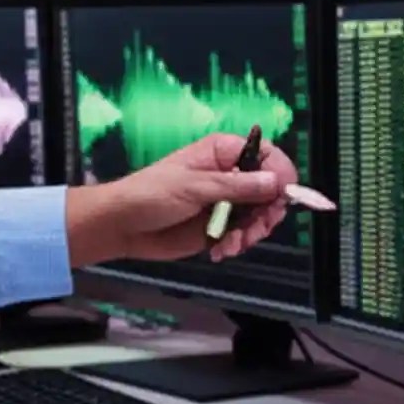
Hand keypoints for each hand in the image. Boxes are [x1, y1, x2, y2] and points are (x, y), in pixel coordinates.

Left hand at [67, 133, 295, 264]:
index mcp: (223, 153)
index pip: (267, 156)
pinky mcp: (217, 226)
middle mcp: (229, 175)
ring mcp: (224, 202)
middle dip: (267, 212)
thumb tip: (276, 182)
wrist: (121, 226)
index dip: (280, 175)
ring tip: (232, 244)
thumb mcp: (194, 187)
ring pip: (259, 216)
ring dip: (251, 233)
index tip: (281, 198)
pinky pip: (241, 235)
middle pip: (270, 190)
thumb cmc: (151, 194)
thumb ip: (236, 187)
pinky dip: (237, 244)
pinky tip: (221, 251)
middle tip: (257, 228)